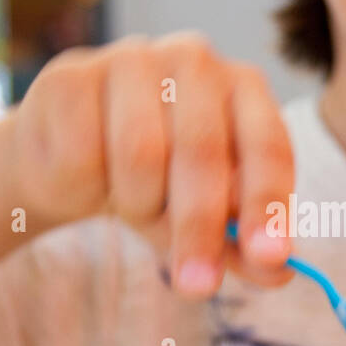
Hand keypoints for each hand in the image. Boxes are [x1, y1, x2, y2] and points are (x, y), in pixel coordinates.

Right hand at [12, 31, 294, 295]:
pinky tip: (88, 179)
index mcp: (244, 88)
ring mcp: (129, 59)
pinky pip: (83, 153)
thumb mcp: (207, 220)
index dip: (269, 202)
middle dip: (201, 228)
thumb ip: (244, 246)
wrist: (68, 160)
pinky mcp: (69, 76)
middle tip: (198, 287)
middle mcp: (194, 60)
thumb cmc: (157, 185)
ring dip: (137, 204)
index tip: (269, 256)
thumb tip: (277, 272)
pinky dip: (87, 188)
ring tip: (134, 206)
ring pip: (140, 155)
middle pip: (202, 151)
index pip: (268, 143)